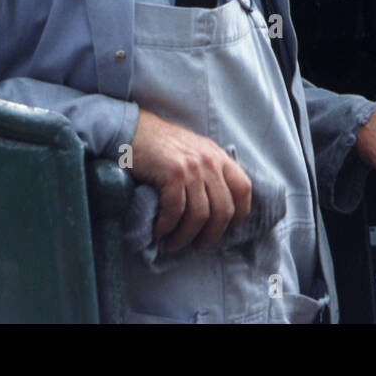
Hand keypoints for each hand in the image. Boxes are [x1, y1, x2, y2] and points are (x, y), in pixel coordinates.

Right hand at [128, 109, 252, 252]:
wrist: (132, 129)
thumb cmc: (161, 146)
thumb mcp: (195, 152)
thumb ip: (209, 172)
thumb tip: (216, 207)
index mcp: (219, 157)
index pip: (243, 189)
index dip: (240, 213)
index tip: (230, 229)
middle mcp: (210, 161)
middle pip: (224, 209)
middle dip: (212, 234)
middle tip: (198, 246)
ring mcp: (192, 166)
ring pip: (200, 214)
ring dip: (187, 236)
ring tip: (174, 244)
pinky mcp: (173, 173)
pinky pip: (176, 210)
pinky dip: (167, 226)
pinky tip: (159, 231)